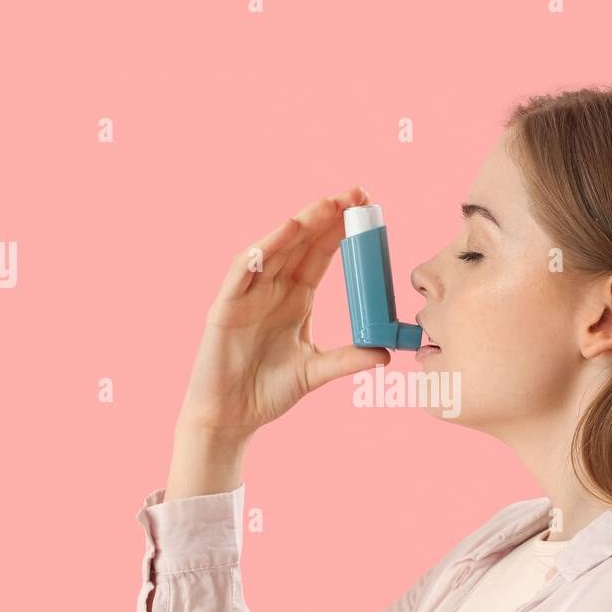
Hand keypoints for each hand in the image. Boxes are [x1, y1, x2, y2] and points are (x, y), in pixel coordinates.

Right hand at [174, 184, 392, 441]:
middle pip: (302, 243)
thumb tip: (385, 354)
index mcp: (296, 299)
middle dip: (328, 216)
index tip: (370, 209)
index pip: (322, 255)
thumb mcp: (315, 372)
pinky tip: (286, 231)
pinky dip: (263, 250)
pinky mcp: (226, 306)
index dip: (343, 231)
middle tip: (358, 194)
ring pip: (276, 249)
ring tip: (328, 204)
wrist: (231, 417)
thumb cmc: (268, 392)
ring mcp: (249, 295)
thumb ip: (347, 360)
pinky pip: (244, 272)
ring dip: (302, 224)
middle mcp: (273, 289)